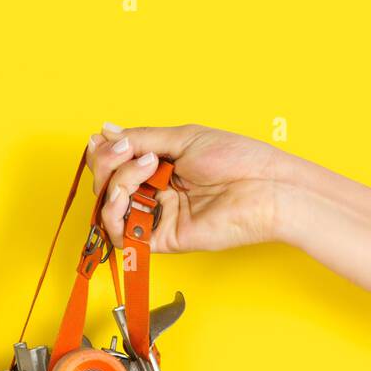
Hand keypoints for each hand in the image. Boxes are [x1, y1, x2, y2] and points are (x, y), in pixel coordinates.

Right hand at [88, 123, 285, 252]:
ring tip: (142, 169)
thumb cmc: (237, 160)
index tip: (105, 140)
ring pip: (111, 208)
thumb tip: (105, 131)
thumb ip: (141, 138)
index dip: (105, 153)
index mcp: (162, 166)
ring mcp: (159, 216)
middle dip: (108, 165)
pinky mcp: (161, 239)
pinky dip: (113, 214)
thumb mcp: (183, 138)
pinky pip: (122, 235)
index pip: (117, 163)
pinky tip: (125, 194)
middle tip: (126, 152)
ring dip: (114, 184)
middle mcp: (157, 191)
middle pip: (109, 184)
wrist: (266, 188)